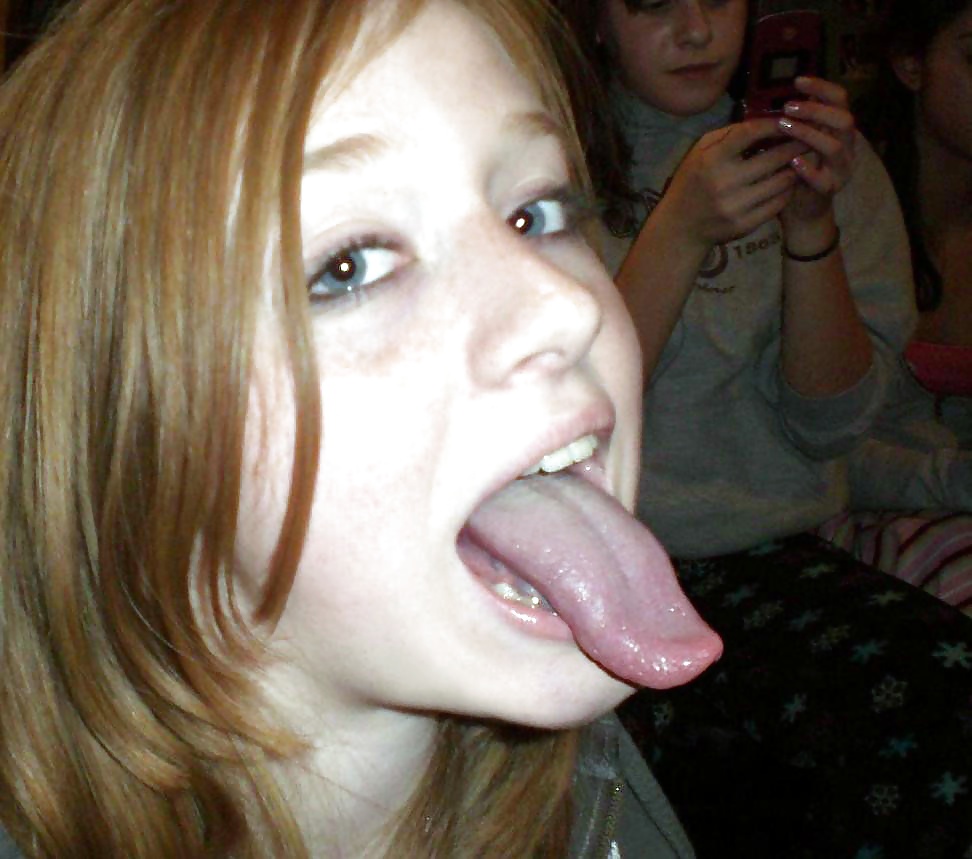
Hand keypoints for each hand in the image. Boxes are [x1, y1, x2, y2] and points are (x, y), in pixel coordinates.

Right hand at [660, 119, 805, 251]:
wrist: (681, 227)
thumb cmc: (693, 181)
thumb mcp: (700, 152)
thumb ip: (730, 134)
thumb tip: (765, 119)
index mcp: (712, 160)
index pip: (751, 133)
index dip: (774, 124)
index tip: (789, 119)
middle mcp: (724, 183)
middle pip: (774, 158)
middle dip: (796, 144)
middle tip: (809, 137)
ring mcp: (736, 206)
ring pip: (782, 181)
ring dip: (795, 168)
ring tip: (801, 159)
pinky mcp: (745, 225)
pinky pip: (778, 204)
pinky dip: (787, 191)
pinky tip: (789, 182)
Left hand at [776, 76, 855, 226]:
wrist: (802, 210)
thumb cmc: (794, 169)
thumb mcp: (795, 140)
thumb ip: (794, 121)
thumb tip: (773, 94)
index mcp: (838, 129)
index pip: (840, 100)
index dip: (822, 88)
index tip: (798, 80)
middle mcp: (846, 146)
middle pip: (844, 119)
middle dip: (815, 109)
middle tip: (788, 106)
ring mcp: (840, 169)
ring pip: (834, 146)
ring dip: (808, 133)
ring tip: (784, 126)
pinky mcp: (830, 189)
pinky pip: (823, 179)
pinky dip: (808, 169)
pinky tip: (792, 161)